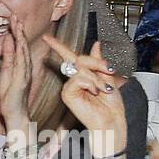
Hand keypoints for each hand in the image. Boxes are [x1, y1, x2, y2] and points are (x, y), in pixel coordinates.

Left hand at [0, 20, 33, 131]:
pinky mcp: (21, 81)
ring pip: (23, 52)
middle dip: (19, 30)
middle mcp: (25, 68)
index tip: (13, 19)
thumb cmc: (11, 96)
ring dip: (20, 38)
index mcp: (21, 65)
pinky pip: (21, 64)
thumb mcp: (5, 72)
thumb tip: (7, 40)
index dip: (17, 32)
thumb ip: (7, 56)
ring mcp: (24, 74)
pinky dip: (20, 52)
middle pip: (22, 45)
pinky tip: (18, 43)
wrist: (15, 115)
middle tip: (16, 16)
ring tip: (17, 25)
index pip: (19, 46)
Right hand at [42, 35, 126, 151]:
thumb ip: (100, 62)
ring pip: (80, 69)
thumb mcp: (109, 78)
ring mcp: (69, 87)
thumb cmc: (111, 106)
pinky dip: (90, 83)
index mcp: (82, 76)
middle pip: (79, 59)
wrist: (112, 121)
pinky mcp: (67, 94)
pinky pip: (78, 78)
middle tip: (110, 71)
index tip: (47, 37)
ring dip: (97, 77)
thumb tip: (96, 44)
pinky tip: (94, 92)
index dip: (58, 46)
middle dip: (97, 63)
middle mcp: (73, 81)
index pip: (69, 57)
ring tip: (103, 89)